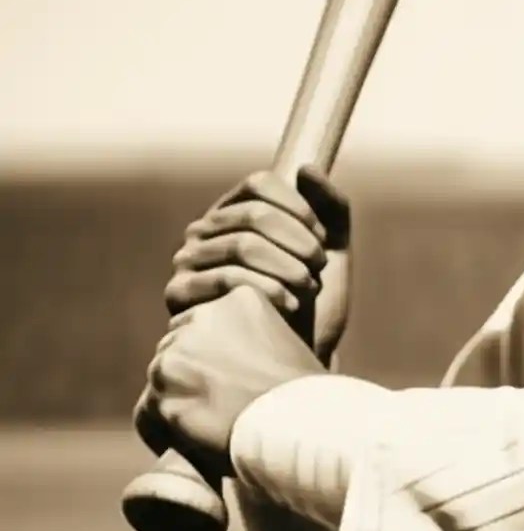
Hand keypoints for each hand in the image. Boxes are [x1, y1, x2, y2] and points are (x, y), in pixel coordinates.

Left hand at [134, 286, 327, 476]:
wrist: (301, 425)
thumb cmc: (303, 397)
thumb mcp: (283, 347)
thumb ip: (246, 341)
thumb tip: (218, 361)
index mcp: (241, 298)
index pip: (207, 322)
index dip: (219, 356)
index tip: (239, 381)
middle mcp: (206, 314)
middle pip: (179, 342)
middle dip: (193, 371)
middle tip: (223, 404)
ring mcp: (181, 347)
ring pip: (163, 374)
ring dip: (180, 398)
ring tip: (213, 423)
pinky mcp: (165, 382)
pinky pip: (148, 407)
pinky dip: (166, 425)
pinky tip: (195, 437)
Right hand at [164, 166, 351, 365]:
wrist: (298, 360)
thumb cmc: (315, 306)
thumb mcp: (336, 253)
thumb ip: (332, 209)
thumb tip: (305, 169)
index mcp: (237, 213)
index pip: (260, 184)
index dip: (298, 207)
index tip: (323, 238)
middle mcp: (205, 231)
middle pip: (254, 215)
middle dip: (299, 242)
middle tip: (318, 268)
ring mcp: (189, 262)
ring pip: (243, 245)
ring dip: (288, 267)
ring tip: (307, 288)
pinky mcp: (181, 295)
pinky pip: (226, 278)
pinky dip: (268, 289)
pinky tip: (290, 305)